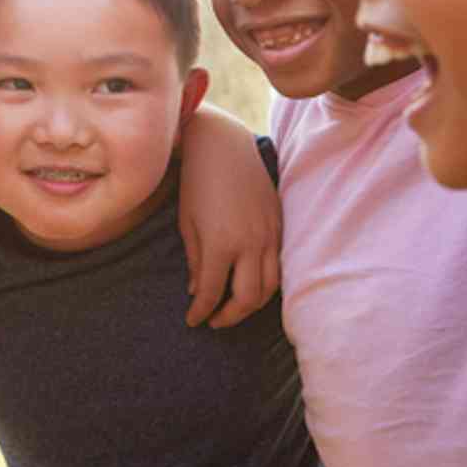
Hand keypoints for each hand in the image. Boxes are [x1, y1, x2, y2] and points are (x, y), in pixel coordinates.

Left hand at [177, 103, 282, 328]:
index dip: (201, 312)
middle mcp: (250, 244)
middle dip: (229, 317)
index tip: (193, 321)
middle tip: (214, 321)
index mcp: (220, 244)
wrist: (224, 145)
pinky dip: (266, 283)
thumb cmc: (197, 182)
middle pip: (247, 299)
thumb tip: (198, 292)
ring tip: (233, 307)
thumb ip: (195, 261)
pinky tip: (251, 285)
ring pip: (269, 287)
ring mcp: (269, 235)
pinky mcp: (279, 226)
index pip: (212, 293)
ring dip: (252, 305)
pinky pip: (278, 266)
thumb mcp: (187, 223)